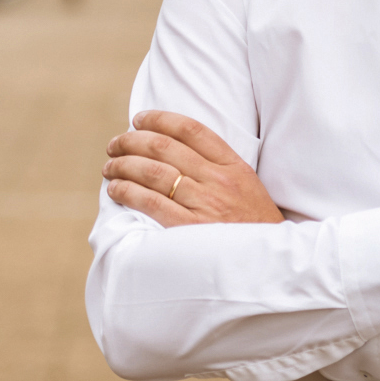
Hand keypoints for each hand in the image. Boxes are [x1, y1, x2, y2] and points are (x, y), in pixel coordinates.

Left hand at [103, 111, 283, 226]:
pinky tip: (115, 189)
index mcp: (234, 166)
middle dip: (131, 141)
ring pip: (152, 172)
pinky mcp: (189, 228)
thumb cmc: (254, 224)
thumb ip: (219, 168)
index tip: (139, 120)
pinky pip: (150, 202)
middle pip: (165, 147)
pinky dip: (127, 191)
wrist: (268, 260)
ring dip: (123, 165)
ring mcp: (205, 203)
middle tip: (115, 144)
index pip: (191, 130)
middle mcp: (219, 180)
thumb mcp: (248, 186)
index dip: (159, 120)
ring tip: (110, 167)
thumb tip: (174, 152)